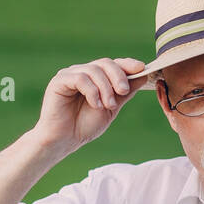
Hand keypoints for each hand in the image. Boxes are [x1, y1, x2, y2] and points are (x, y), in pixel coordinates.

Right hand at [33, 57, 151, 155]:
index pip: (113, 64)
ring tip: (107, 105)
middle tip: (123, 91)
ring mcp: (70, 75)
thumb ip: (125, 92)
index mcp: (95, 78)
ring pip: (94, 70)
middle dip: (118, 76)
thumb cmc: (85, 126)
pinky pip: (80, 78)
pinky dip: (92, 91)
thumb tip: (144, 74)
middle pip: (105, 63)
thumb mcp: (111, 108)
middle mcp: (82, 72)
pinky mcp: (59, 81)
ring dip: (105, 88)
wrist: (64, 141)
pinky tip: (95, 105)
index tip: (141, 68)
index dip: (127, 64)